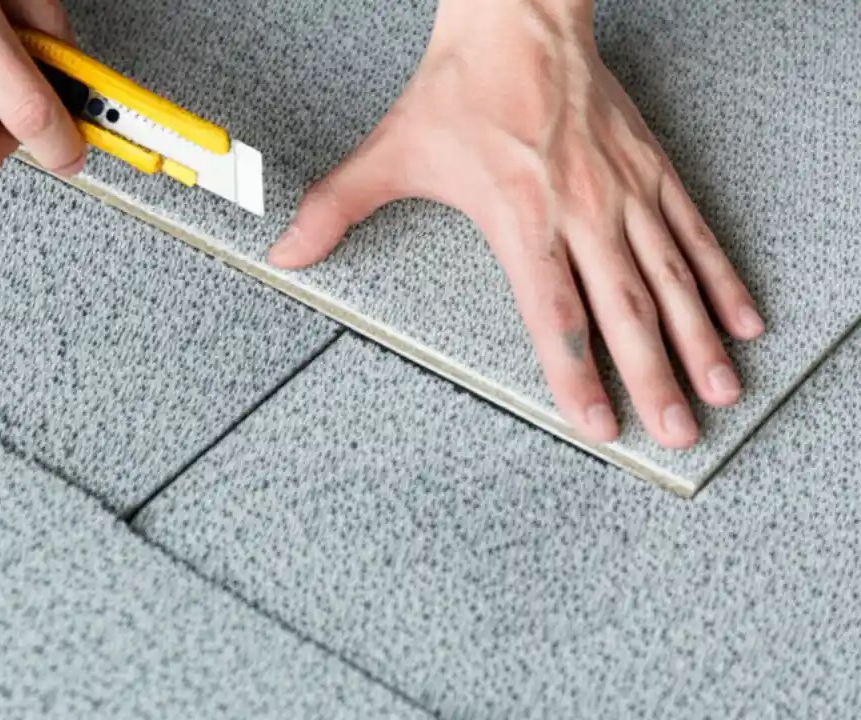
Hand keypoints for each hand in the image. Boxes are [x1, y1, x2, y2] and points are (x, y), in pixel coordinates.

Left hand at [267, 0, 763, 448]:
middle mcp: (581, 211)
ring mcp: (623, 192)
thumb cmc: (463, 88)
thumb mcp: (391, 151)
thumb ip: (337, 208)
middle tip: (673, 433)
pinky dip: (721, 280)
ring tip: (718, 392)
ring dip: (698, 341)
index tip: (597, 421)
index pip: (554, 312)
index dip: (577, 372)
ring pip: (671, 279)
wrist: (520, 20)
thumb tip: (286, 250)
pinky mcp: (651, 171)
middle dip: (653, 378)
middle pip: (624, 310)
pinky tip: (740, 320)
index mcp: (521, 216)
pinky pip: (694, 233)